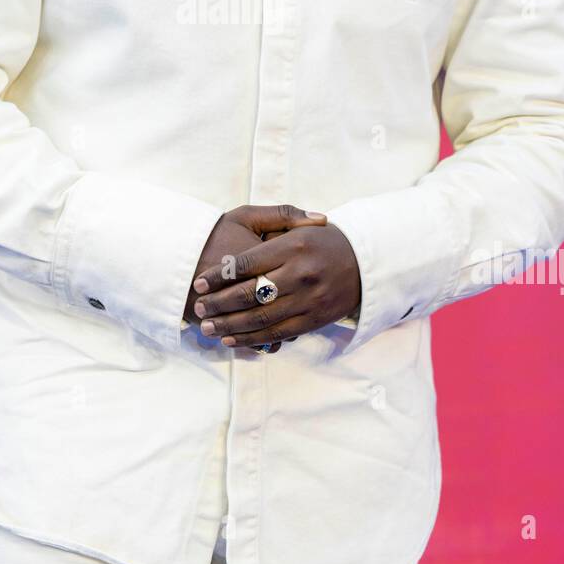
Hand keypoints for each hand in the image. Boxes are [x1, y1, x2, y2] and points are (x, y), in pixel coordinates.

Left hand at [191, 222, 360, 349]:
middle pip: (249, 294)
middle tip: (199, 308)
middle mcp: (299, 273)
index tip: (198, 284)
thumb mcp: (300, 224)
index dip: (218, 276)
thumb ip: (272, 224)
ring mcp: (308, 299)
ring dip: (229, 325)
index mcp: (292, 246)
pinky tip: (232, 339)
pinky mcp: (314, 319)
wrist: (364, 262)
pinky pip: (277, 333)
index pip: (245, 264)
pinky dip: (251, 339)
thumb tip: (243, 240)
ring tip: (208, 327)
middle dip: (218, 304)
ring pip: (260, 318)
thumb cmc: (324, 240)